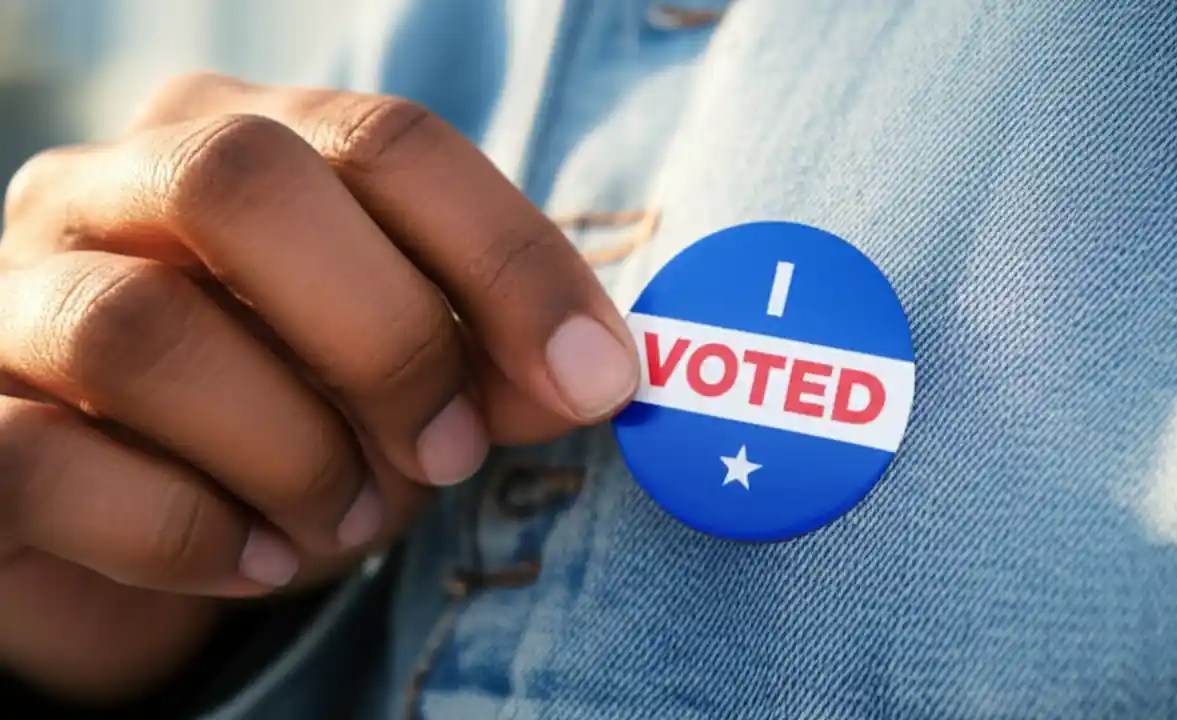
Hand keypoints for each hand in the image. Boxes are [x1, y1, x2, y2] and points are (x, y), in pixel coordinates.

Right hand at [0, 73, 637, 702]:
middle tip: (449, 454)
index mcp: (238, 144)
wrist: (112, 527)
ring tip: (348, 518)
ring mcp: (14, 299)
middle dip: (387, 335)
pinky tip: (259, 561)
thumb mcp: (396, 389)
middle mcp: (108, 191)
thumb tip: (593, 376)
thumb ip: (484, 367)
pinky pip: (54, 465)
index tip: (597, 376)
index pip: (387, 140)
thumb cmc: (273, 429)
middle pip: (247, 182)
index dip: (509, 256)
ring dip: (291, 447)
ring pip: (144, 328)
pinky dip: (189, 532)